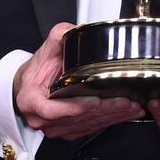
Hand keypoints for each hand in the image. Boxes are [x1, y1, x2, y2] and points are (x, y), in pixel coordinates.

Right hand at [13, 22, 144, 140]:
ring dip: (111, 117)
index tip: (95, 100)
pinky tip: (122, 115)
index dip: (76, 106)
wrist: (28, 85)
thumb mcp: (47, 48)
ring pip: (85, 125)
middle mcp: (41, 118)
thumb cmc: (36, 70)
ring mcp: (52, 127)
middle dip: (105, 110)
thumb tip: (80, 29)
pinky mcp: (64, 131)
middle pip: (76, 118)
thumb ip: (62, 36)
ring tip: (131, 108)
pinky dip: (107, 122)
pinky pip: (87, 129)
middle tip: (126, 102)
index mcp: (31, 100)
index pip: (53, 109)